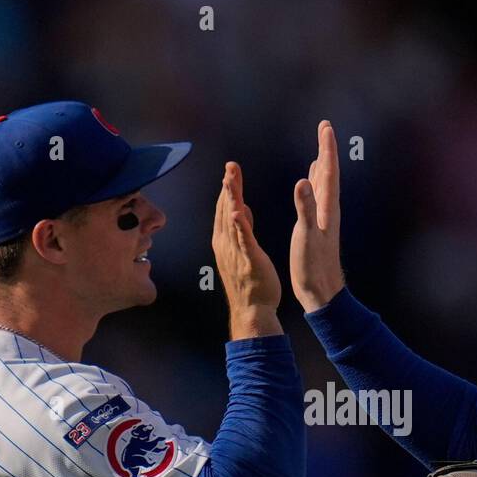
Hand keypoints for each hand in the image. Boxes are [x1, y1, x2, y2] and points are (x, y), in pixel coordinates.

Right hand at [213, 161, 282, 338]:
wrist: (252, 311)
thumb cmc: (250, 284)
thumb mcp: (244, 250)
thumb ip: (242, 229)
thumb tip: (240, 209)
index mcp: (225, 241)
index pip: (224, 209)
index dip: (227, 188)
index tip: (230, 170)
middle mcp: (226, 244)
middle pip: (225, 209)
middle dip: (227, 186)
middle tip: (230, 165)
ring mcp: (235, 252)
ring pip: (231, 220)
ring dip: (231, 198)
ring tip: (230, 179)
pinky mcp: (248, 260)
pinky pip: (243, 240)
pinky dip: (240, 225)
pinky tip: (237, 211)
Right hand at [290, 120, 344, 311]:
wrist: (321, 292)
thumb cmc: (313, 267)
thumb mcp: (307, 236)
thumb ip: (305, 208)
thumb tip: (302, 181)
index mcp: (326, 209)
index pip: (328, 172)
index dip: (327, 148)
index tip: (325, 127)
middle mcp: (327, 210)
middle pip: (328, 173)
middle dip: (326, 149)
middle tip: (324, 127)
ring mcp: (323, 217)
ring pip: (323, 184)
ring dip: (321, 164)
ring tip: (319, 149)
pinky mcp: (317, 225)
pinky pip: (316, 196)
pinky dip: (313, 182)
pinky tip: (309, 180)